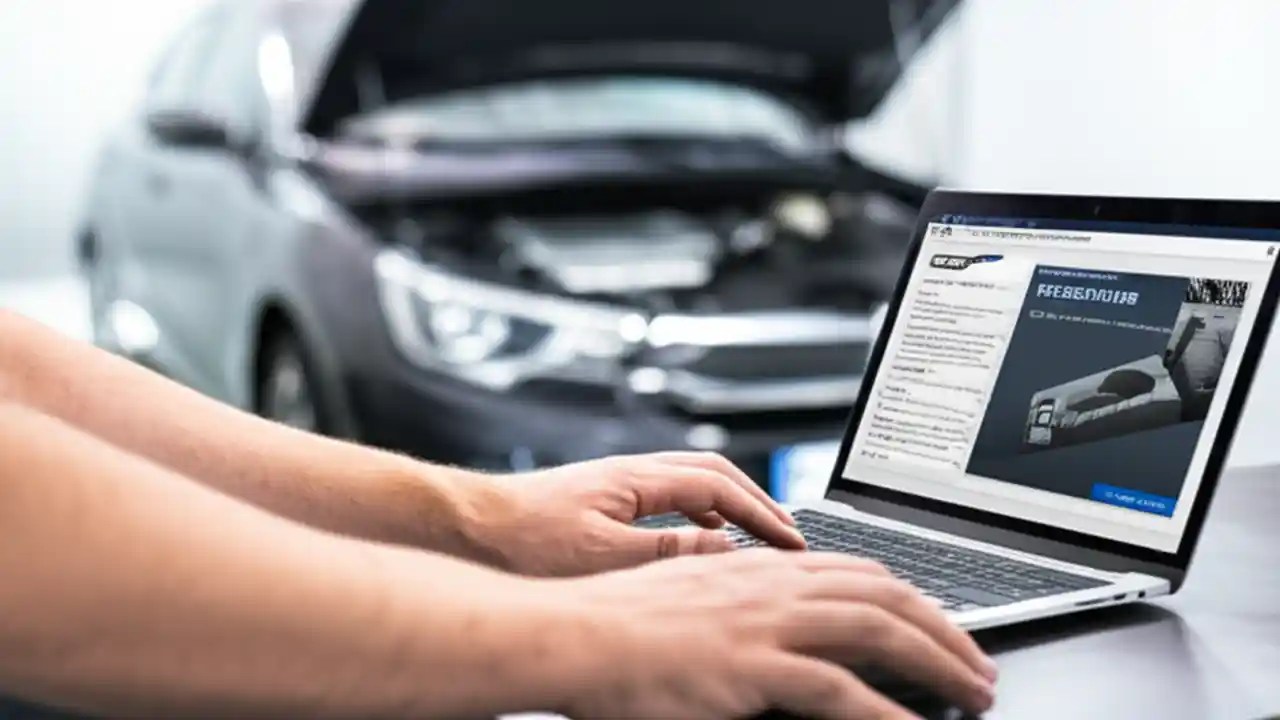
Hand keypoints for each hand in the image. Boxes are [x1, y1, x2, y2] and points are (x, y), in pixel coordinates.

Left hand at [483, 452, 805, 575]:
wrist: (469, 527)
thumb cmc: (521, 540)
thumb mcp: (603, 556)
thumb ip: (667, 551)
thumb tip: (724, 549)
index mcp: (636, 479)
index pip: (718, 487)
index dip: (761, 515)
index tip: (791, 541)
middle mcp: (632, 473)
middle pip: (713, 475)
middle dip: (757, 503)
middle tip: (788, 535)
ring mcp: (618, 484)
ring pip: (692, 484)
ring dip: (731, 507)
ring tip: (758, 536)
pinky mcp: (605, 500)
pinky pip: (670, 497)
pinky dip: (701, 514)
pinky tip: (703, 539)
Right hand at [552, 549, 997, 718]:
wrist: (573, 633)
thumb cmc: (619, 624)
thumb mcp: (692, 599)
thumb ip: (743, 608)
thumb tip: (776, 627)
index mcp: (762, 570)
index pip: (861, 571)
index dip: (913, 598)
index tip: (941, 624)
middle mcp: (774, 586)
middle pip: (887, 594)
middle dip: (948, 629)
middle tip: (980, 665)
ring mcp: (767, 624)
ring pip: (880, 630)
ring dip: (939, 663)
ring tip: (974, 693)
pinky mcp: (753, 666)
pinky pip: (839, 688)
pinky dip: (887, 712)